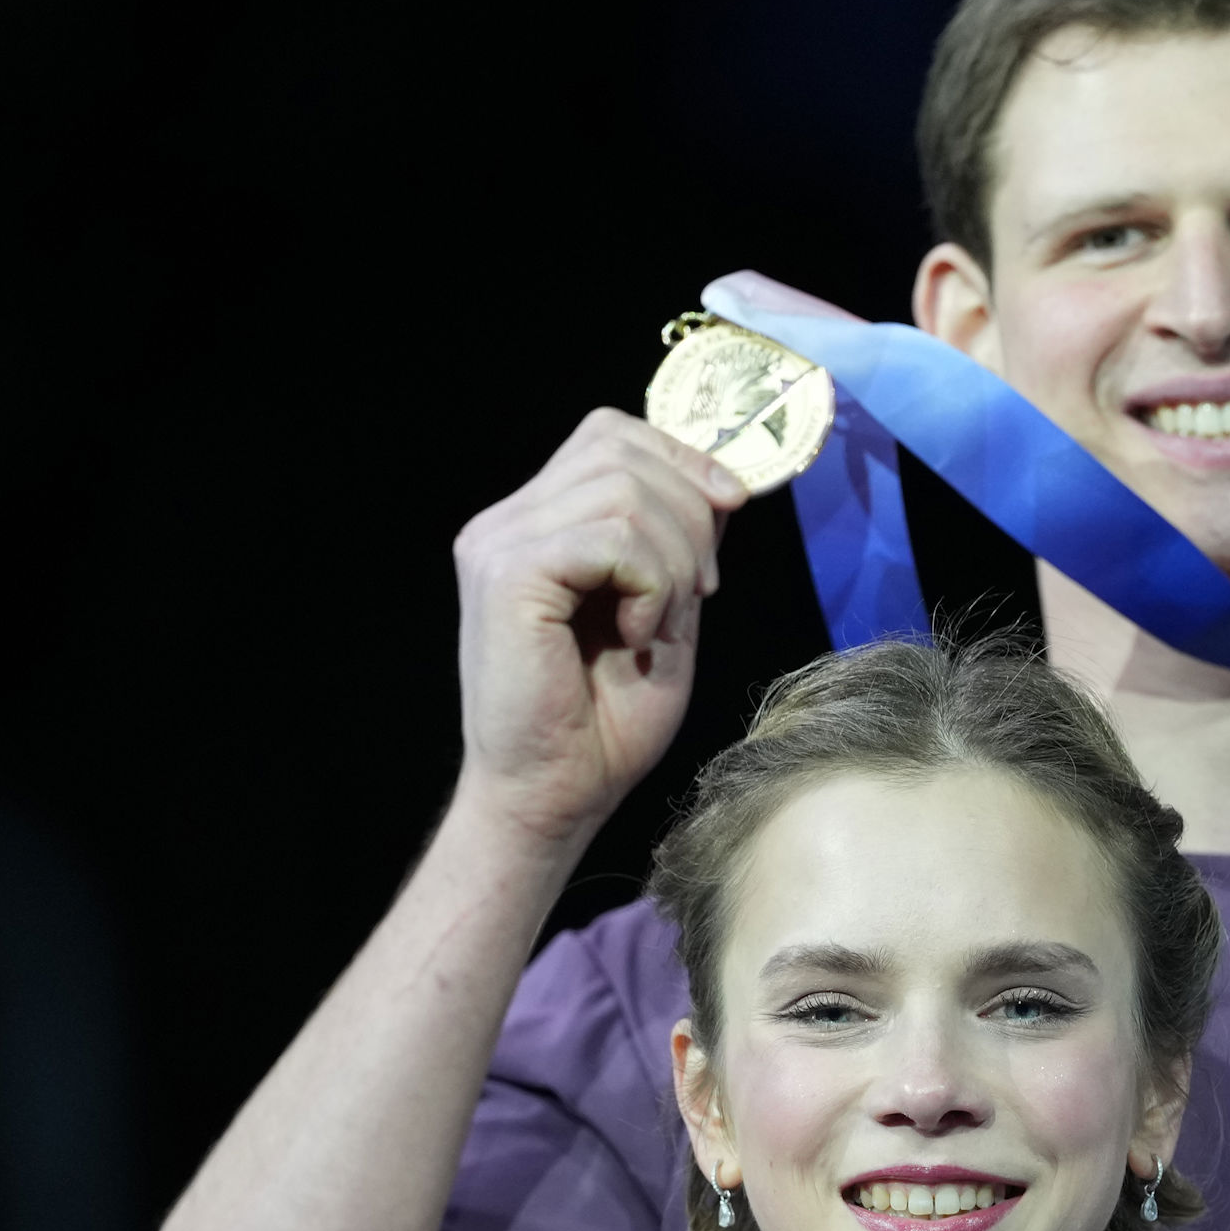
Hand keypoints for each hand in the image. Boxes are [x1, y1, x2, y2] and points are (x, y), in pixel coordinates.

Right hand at [447, 410, 750, 852]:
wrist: (556, 796)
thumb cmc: (604, 722)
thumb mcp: (664, 610)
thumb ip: (677, 544)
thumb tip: (719, 481)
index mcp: (536, 524)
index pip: (610, 434)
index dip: (680, 457)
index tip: (730, 508)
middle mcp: (506, 523)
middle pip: (620, 448)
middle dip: (689, 514)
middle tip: (699, 591)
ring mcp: (498, 544)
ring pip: (623, 490)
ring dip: (671, 560)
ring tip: (658, 623)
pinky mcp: (508, 574)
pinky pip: (611, 537)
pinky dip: (648, 585)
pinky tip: (634, 634)